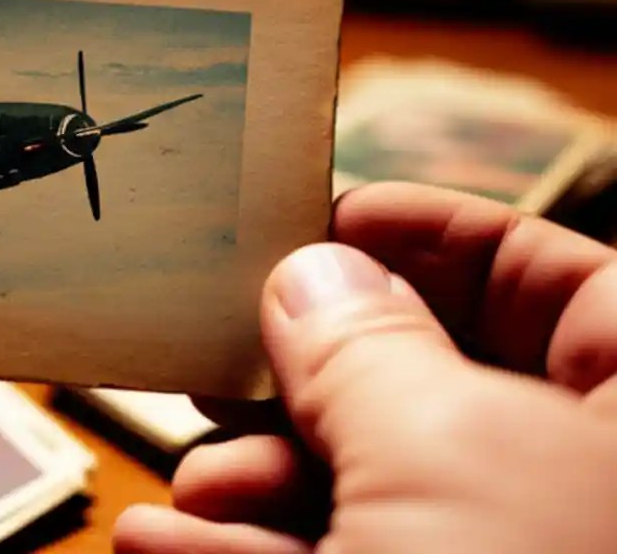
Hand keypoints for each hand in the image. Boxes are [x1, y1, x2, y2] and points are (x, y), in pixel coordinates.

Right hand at [113, 182, 616, 553]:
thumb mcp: (442, 448)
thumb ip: (366, 347)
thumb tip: (311, 276)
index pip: (550, 277)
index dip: (431, 235)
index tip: (321, 219)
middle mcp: (580, 483)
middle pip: (430, 383)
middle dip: (305, 377)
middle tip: (224, 349)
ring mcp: (506, 553)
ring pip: (367, 485)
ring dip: (254, 480)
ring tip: (196, 484)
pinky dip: (242, 552)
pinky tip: (164, 543)